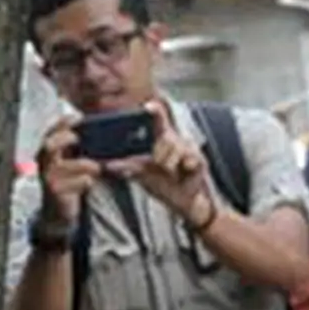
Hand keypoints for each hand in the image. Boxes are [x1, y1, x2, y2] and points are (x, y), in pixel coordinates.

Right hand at [36, 116, 95, 224]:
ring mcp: (48, 179)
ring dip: (82, 164)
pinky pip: (69, 185)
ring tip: (97, 167)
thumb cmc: (68, 181)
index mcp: (49, 151)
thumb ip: (78, 147)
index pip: (51, 131)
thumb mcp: (70, 161)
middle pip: (48, 146)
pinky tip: (89, 182)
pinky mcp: (55, 194)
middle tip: (78, 138)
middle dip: (64, 139)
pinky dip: (83, 181)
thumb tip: (102, 131)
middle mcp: (44, 163)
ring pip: (62, 166)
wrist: (58, 212)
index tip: (79, 117)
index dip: (63, 122)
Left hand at [114, 101, 212, 222]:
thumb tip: (108, 165)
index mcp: (162, 141)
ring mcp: (189, 149)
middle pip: (166, 137)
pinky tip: (185, 172)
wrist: (183, 203)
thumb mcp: (143, 176)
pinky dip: (185, 167)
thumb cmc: (164, 185)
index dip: (155, 110)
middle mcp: (176, 141)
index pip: (159, 119)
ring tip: (172, 173)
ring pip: (176, 148)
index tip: (147, 106)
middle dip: (159, 156)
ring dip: (170, 165)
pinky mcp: (200, 159)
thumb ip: (128, 168)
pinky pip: (190, 159)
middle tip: (160, 167)